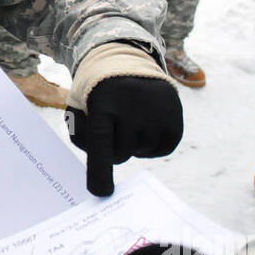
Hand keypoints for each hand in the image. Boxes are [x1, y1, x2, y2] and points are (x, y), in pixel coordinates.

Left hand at [67, 75, 182, 195]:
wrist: (127, 61)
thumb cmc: (97, 92)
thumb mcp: (78, 105)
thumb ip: (81, 135)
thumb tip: (99, 167)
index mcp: (105, 105)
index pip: (101, 144)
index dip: (100, 171)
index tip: (101, 193)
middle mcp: (134, 109)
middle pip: (121, 154)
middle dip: (114, 150)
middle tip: (113, 128)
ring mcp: (158, 113)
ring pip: (142, 151)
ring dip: (134, 145)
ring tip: (130, 120)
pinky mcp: (175, 117)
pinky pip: (163, 149)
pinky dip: (152, 146)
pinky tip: (146, 126)